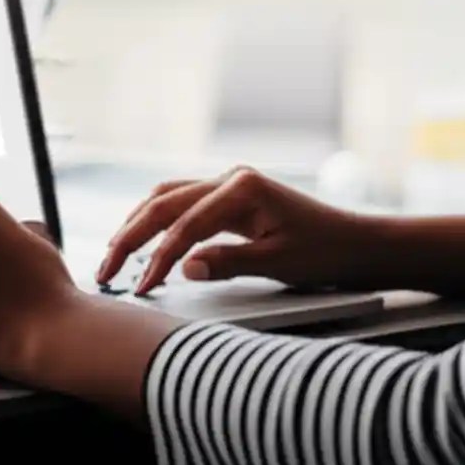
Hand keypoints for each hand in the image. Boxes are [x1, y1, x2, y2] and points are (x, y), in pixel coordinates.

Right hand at [97, 166, 386, 293]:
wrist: (357, 244)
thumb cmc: (326, 251)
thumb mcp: (278, 262)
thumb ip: (228, 262)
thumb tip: (183, 268)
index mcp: (242, 188)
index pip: (185, 225)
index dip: (158, 258)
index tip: (141, 286)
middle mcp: (230, 178)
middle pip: (164, 204)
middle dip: (131, 237)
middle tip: (106, 270)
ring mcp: (227, 184)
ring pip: (166, 198)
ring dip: (137, 224)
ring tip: (114, 255)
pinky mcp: (228, 197)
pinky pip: (181, 203)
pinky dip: (156, 221)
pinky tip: (141, 238)